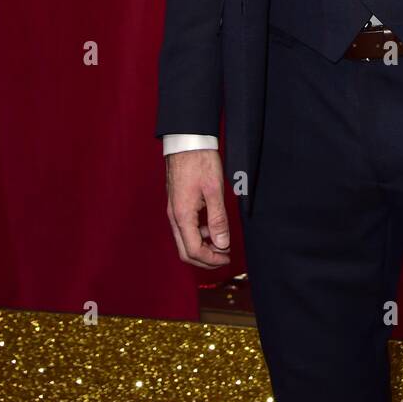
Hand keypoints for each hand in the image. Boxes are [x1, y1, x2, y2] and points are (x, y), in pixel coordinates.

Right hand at [165, 148, 230, 268]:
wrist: (186, 141)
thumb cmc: (200, 162)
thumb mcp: (214, 190)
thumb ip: (218, 219)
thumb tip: (222, 244)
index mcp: (182, 216)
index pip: (193, 251)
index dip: (211, 259)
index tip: (228, 257)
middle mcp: (174, 217)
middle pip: (185, 251)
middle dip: (205, 259)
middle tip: (224, 257)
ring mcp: (174, 210)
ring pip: (185, 240)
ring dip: (203, 247)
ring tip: (222, 242)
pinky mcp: (177, 204)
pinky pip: (185, 228)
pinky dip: (199, 234)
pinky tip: (213, 227)